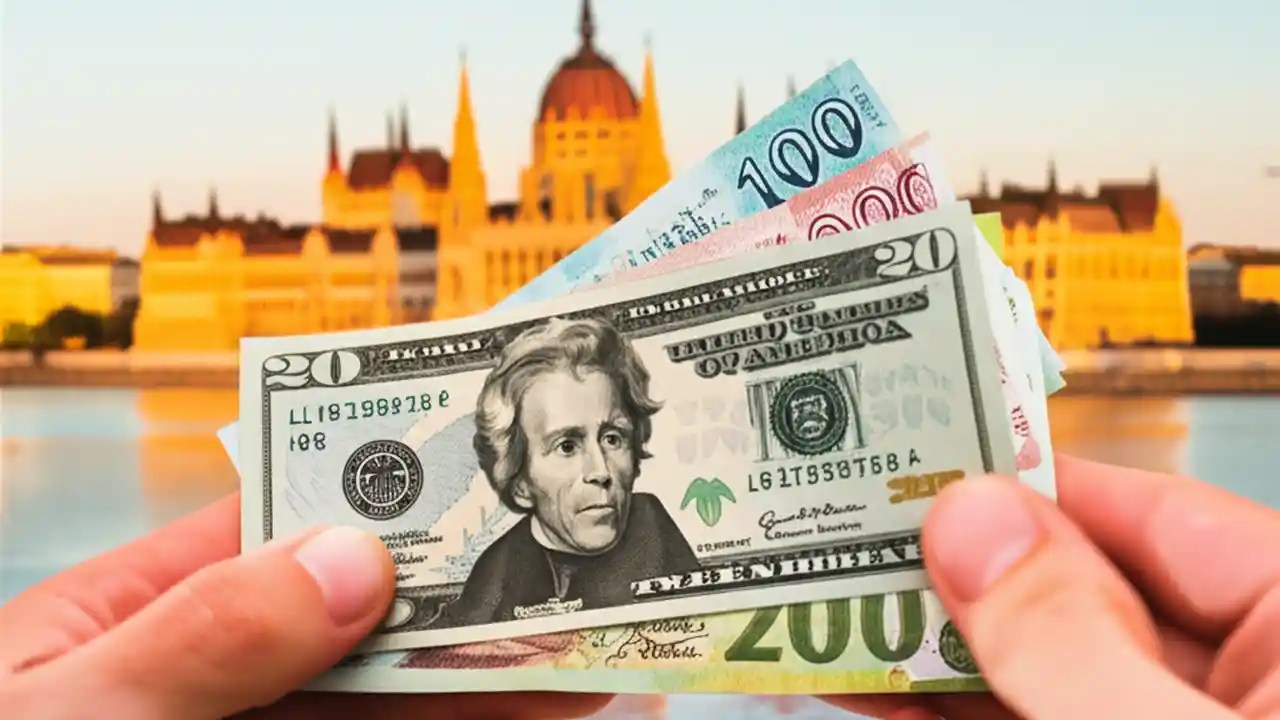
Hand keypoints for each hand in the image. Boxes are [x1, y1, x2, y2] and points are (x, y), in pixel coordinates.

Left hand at [0, 492, 612, 718]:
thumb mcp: (71, 715)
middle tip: (579, 584)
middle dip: (469, 605)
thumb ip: (203, 639)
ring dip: (496, 684)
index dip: (381, 500)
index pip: (276, 533)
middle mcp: (209, 688)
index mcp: (132, 622)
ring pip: (392, 707)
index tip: (480, 485)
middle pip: (362, 631)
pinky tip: (542, 717)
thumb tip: (350, 556)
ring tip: (599, 664)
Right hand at [828, 455, 1279, 718]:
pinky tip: (874, 690)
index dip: (1035, 486)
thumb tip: (970, 518)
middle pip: (1086, 598)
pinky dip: (949, 715)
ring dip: (934, 648)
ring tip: (829, 609)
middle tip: (847, 537)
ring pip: (1045, 671)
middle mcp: (1244, 686)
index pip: (1164, 518)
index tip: (920, 462)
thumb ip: (1076, 641)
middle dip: (961, 572)